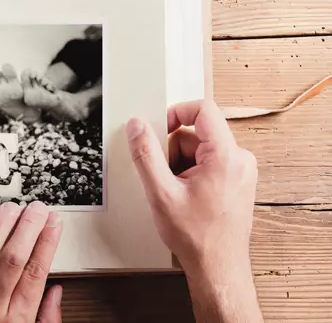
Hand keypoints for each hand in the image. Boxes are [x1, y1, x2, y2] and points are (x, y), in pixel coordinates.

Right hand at [126, 100, 261, 321]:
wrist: (217, 267)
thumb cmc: (196, 236)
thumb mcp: (160, 192)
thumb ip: (146, 154)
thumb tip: (136, 126)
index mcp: (226, 156)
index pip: (203, 110)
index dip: (175, 113)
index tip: (158, 128)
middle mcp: (239, 159)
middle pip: (197, 134)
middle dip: (173, 151)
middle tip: (165, 178)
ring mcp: (240, 171)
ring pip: (200, 150)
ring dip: (181, 165)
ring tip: (176, 193)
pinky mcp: (237, 181)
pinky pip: (209, 163)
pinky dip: (191, 174)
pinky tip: (185, 196)